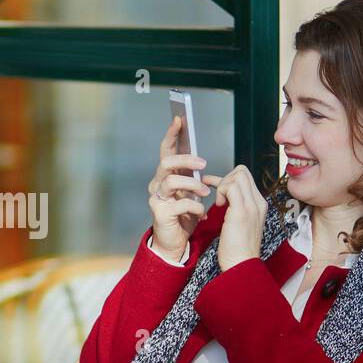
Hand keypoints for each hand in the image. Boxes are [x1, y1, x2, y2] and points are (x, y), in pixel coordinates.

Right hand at [148, 116, 211, 261]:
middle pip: (166, 162)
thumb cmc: (184, 216)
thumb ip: (193, 178)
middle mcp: (157, 184)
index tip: (180, 119)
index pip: (166, 151)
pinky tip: (201, 213)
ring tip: (205, 193)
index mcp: (166, 176)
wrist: (175, 243)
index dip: (172, 135)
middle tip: (203, 164)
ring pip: (172, 181)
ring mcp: (157, 198)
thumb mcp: (191, 193)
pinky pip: (181, 203)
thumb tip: (201, 162)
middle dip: (186, 160)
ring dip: (193, 185)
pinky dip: (196, 207)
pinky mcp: (160, 213)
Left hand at [204, 164, 265, 270]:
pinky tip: (218, 205)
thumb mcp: (238, 223)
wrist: (241, 265)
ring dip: (222, 184)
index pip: (246, 177)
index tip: (217, 190)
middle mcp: (258, 202)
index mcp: (259, 205)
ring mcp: (252, 206)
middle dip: (225, 178)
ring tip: (218, 202)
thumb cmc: (237, 249)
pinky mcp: (241, 211)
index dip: (229, 179)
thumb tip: (225, 194)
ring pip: (237, 175)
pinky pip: (229, 186)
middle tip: (218, 196)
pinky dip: (219, 190)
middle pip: (242, 171)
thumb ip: (235, 206)